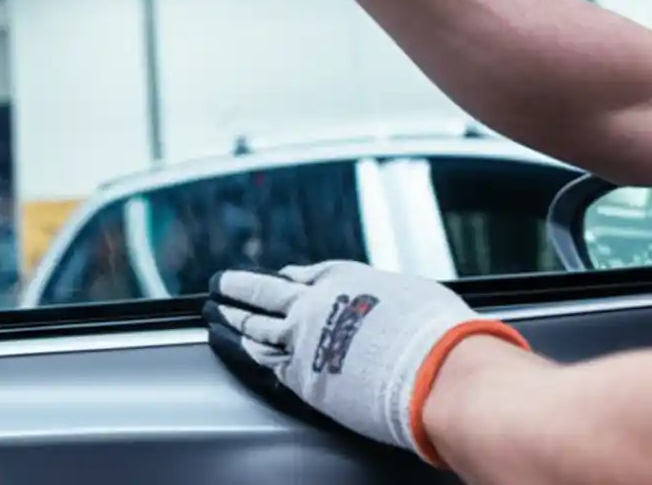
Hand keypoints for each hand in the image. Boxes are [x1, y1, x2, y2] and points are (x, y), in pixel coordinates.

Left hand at [202, 260, 528, 464]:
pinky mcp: (302, 376)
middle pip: (265, 292)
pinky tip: (223, 343)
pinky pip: (260, 360)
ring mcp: (304, 340)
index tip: (277, 277)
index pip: (307, 275)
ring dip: (229, 317)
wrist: (436, 369)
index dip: (288, 279)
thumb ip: (391, 300)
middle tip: (217, 283)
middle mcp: (317, 304)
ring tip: (212, 311)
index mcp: (346, 280)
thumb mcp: (415, 296)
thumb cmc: (439, 334)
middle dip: (238, 287)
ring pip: (255, 324)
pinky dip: (236, 348)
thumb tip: (400, 307)